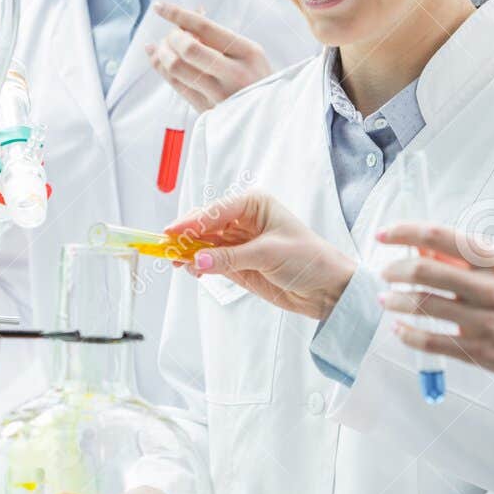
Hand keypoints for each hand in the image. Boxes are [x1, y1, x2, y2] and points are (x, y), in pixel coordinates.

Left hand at [146, 3, 271, 109]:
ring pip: (177, 69)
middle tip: (171, 36)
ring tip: (164, 47)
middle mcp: (235, 74)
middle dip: (172, 37)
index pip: (205, 27)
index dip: (177, 14)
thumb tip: (182, 21)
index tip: (159, 6)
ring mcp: (220, 96)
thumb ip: (217, 38)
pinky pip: (176, 85)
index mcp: (248, 53)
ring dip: (163, 53)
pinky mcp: (208, 112)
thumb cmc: (257, 80)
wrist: (271, 118)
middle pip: (188, 49)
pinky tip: (155, 56)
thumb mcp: (248, 54)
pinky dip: (161, 68)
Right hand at [166, 189, 355, 318]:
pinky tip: (190, 269)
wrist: (328, 288)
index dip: (193, 221)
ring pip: (205, 244)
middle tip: (165, 247)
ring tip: (175, 261)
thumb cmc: (309, 259)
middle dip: (186, 236)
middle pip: (206, 226)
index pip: (216, 210)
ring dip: (190, 252)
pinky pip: (212, 261)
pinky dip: (200, 265)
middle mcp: (244, 220)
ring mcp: (239, 243)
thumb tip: (199, 260)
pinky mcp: (239, 264)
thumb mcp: (268, 254)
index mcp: (254, 205)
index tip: (172, 232)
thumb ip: (230, 258)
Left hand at [377, 223, 493, 391]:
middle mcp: (490, 288)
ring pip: (423, 305)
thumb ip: (470, 263)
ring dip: (396, 301)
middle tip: (385, 273)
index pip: (441, 236)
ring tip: (386, 300)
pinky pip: (431, 341)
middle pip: (425, 270)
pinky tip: (400, 330)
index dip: (406, 232)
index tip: (385, 233)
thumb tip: (425, 251)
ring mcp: (485, 321)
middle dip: (395, 270)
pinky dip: (408, 334)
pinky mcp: (480, 351)